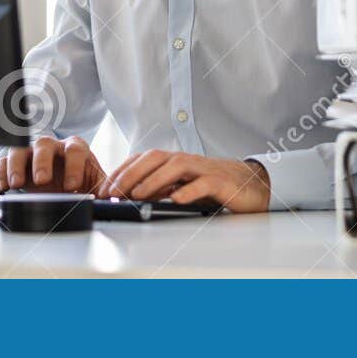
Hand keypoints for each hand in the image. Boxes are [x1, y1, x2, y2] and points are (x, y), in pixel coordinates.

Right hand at [0, 136, 104, 193]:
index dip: (74, 166)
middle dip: (43, 163)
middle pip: (45, 144)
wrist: (66, 187)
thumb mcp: (96, 185)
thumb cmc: (82, 183)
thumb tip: (118, 199)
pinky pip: (4, 161)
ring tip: (17, 183)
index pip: (75, 149)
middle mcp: (53, 148)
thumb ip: (107, 189)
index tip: (72, 186)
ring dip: (17, 165)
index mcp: (76, 149)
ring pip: (21, 149)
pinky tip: (4, 186)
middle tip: (43, 181)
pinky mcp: (17, 164)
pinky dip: (2, 172)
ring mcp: (33, 154)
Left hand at [95, 150, 271, 212]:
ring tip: (138, 194)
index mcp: (176, 162)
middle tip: (113, 192)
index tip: (103, 189)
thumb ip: (160, 190)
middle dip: (131, 173)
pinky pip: (205, 184)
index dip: (120, 171)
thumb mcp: (182, 188)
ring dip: (155, 179)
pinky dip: (190, 190)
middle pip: (155, 157)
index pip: (142, 159)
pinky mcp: (224, 183)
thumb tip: (129, 199)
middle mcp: (188, 162)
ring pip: (177, 166)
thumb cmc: (216, 187)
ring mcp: (206, 170)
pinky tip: (177, 199)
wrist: (254, 186)